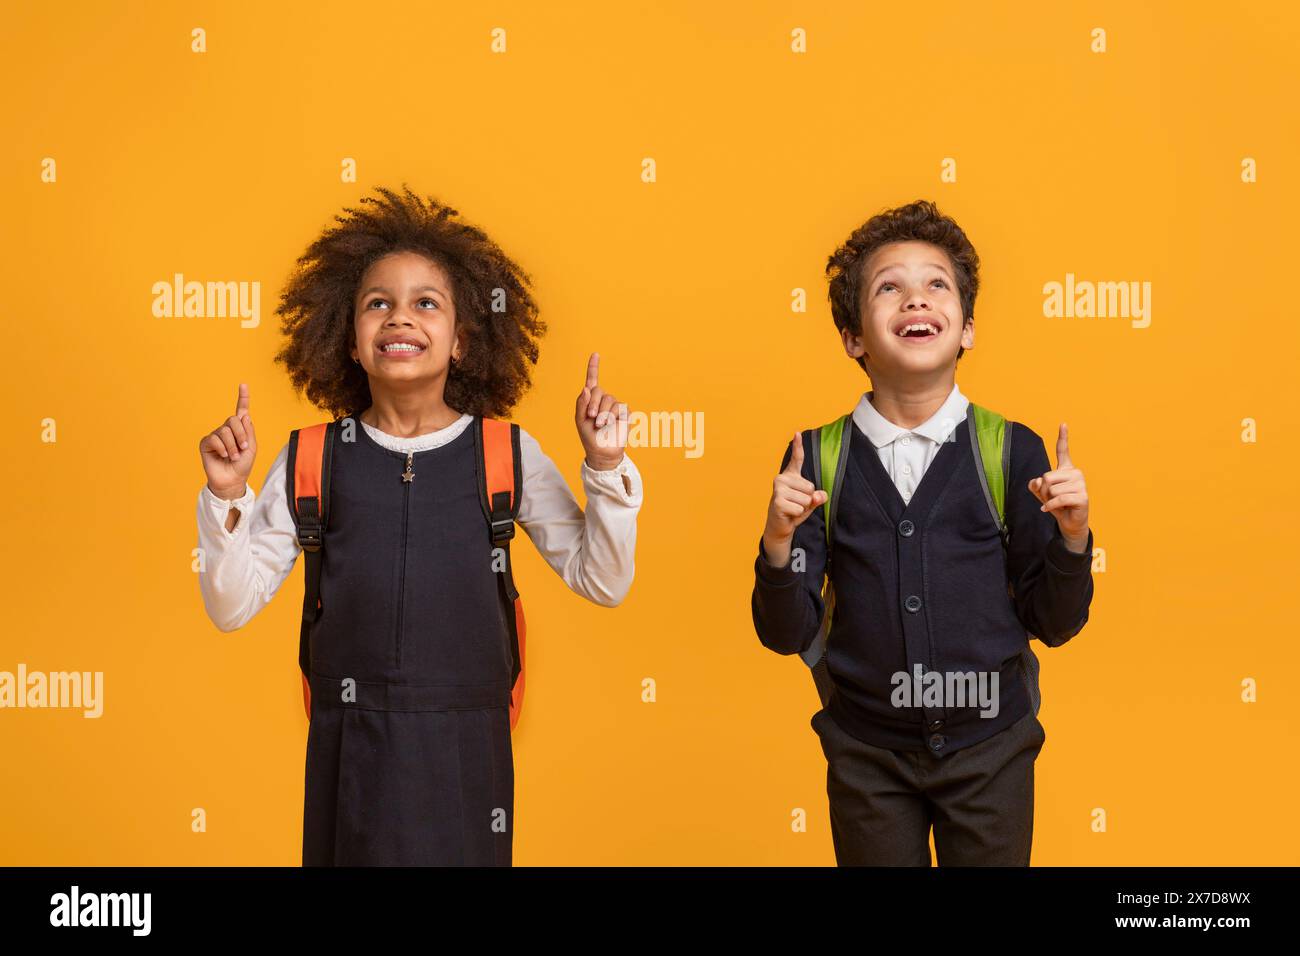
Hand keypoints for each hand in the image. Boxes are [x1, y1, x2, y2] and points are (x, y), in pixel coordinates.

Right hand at [200, 383, 256, 497]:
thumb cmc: (242, 465)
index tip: (243, 384)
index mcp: (240, 429)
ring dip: (233, 445)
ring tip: (234, 456)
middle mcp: (227, 429)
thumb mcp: (251, 447)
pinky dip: (222, 448)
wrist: (232, 480)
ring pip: (225, 431)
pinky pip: (214, 438)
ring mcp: (215, 435)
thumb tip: (244, 415)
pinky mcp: (206, 443)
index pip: (241, 411)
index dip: (243, 398)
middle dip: (241, 435)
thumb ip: (248, 431)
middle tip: (243, 448)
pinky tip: (224, 455)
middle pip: (233, 420)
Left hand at [575, 352, 627, 469]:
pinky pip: (620, 407)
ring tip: (600, 425)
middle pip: (599, 391)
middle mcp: (603, 400)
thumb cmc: (589, 436)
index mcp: (591, 400)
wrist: (602, 451)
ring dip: (603, 413)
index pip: (592, 380)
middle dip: (593, 404)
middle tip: (591, 417)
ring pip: (610, 399)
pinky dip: (613, 416)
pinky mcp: (625, 413)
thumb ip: (581, 403)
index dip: (593, 367)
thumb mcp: (580, 420)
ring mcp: (615, 406)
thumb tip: (586, 388)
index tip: (595, 354)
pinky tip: (611, 424)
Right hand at [762, 431, 827, 564]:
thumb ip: (817, 497)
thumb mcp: (810, 503)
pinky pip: (800, 508)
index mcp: (790, 476)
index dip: (798, 446)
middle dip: (808, 500)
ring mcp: (778, 489)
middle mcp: (781, 478)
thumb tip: (819, 496)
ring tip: (792, 509)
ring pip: (806, 499)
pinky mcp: (778, 501)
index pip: (796, 459)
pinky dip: (798, 515)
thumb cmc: (794, 511)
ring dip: (803, 508)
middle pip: (810, 487)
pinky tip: (788, 514)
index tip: (798, 433)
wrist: (779, 527)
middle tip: (796, 505)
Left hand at [1028, 423, 1088, 550]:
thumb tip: (1037, 482)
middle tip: (1050, 498)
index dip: (1063, 437)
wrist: (1068, 521)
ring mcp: (1081, 484)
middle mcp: (1076, 473)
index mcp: (1066, 469)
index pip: (1063, 451)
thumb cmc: (1055, 504)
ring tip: (1055, 504)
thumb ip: (1035, 484)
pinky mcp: (1083, 497)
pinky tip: (1049, 510)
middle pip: (1046, 477)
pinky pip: (1058, 499)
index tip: (1063, 423)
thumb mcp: (1040, 493)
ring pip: (1051, 489)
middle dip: (1042, 491)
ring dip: (1047, 500)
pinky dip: (1049, 506)